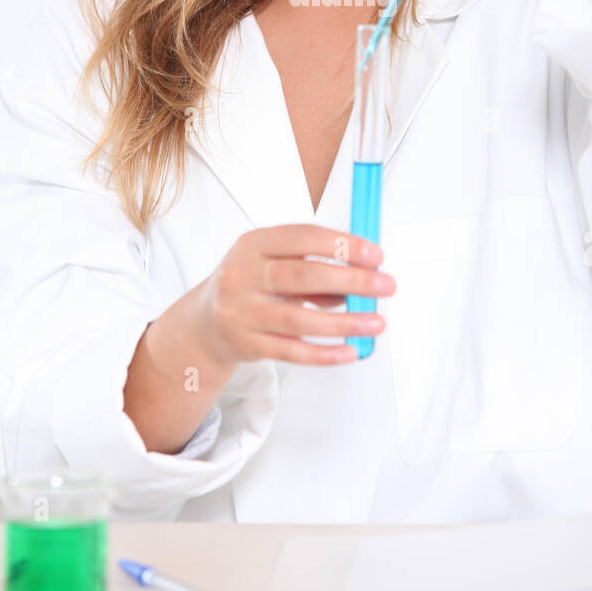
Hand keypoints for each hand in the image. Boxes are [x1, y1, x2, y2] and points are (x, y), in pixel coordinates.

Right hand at [195, 223, 395, 367]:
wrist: (205, 323)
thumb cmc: (254, 284)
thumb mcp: (276, 264)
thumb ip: (315, 269)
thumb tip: (363, 279)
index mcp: (253, 243)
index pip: (302, 237)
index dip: (342, 244)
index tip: (377, 255)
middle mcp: (242, 274)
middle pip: (302, 275)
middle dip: (351, 280)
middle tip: (386, 285)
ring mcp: (241, 311)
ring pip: (298, 319)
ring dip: (344, 322)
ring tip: (376, 323)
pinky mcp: (246, 344)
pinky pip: (291, 351)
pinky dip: (324, 353)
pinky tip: (351, 351)